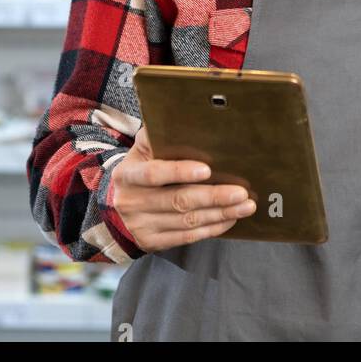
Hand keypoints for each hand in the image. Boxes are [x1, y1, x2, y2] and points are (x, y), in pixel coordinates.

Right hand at [110, 124, 256, 251]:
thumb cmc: (137, 174)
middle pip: (178, 200)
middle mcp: (133, 202)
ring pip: (187, 221)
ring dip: (220, 214)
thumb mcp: (139, 153)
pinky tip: (229, 219)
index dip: (180, 172)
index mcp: (128, 175)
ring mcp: (142, 226)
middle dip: (214, 196)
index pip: (154, 174)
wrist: (114, 213)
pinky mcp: (152, 243)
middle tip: (241, 192)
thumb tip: (182, 118)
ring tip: (245, 206)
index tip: (208, 170)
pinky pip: (187, 237)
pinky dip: (211, 228)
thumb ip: (156, 136)